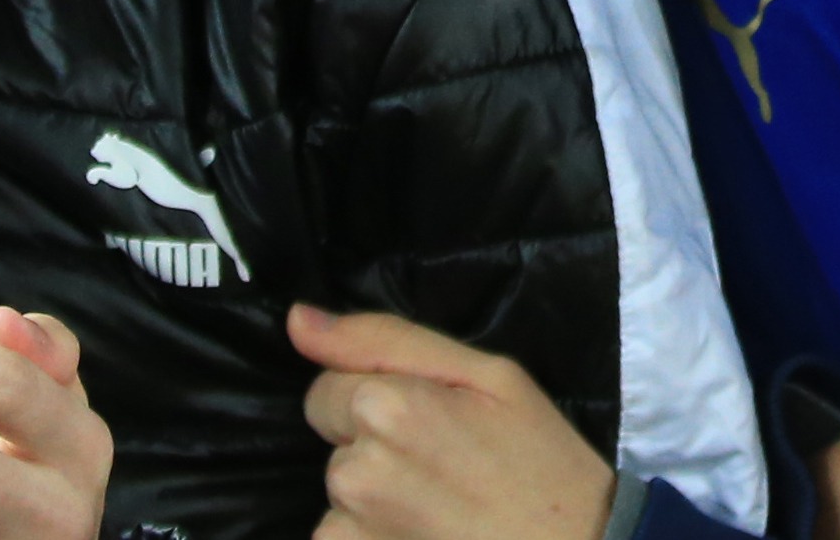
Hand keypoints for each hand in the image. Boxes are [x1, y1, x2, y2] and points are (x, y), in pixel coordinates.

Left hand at [291, 305, 613, 539]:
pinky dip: (376, 539)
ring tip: (440, 511)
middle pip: (334, 444)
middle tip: (445, 467)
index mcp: (385, 407)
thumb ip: (384, 341)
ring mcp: (349, 533)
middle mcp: (355, 472)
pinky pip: (344, 539)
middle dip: (375, 449)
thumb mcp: (488, 375)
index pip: (326, 387)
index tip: (432, 422)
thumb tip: (298, 321)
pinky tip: (426, 536)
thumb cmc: (541, 460)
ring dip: (376, 502)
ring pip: (341, 497)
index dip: (379, 399)